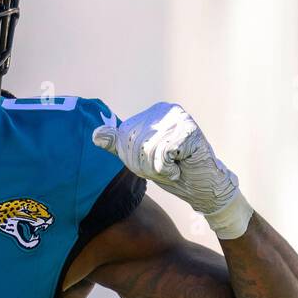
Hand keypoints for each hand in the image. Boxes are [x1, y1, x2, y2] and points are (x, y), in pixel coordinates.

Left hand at [92, 101, 251, 238]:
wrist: (202, 188)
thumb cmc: (172, 172)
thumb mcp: (138, 159)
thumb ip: (118, 146)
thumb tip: (95, 134)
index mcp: (153, 113)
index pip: (124, 136)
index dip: (132, 159)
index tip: (152, 164)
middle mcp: (166, 109)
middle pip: (135, 143)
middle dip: (145, 165)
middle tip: (165, 168)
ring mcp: (180, 117)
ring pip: (147, 149)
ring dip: (158, 169)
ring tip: (174, 167)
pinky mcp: (190, 130)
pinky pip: (163, 153)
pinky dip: (168, 168)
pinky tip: (181, 166)